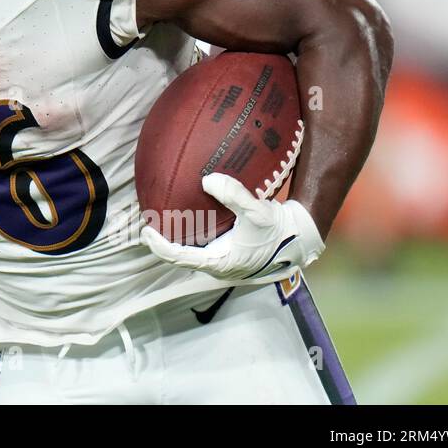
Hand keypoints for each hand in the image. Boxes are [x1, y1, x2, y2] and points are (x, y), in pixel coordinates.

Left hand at [140, 173, 324, 281]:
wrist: (302, 240)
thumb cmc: (279, 229)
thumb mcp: (258, 211)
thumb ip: (234, 195)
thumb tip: (207, 180)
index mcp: (221, 263)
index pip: (180, 258)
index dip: (160, 247)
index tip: (145, 232)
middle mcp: (220, 266)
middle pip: (182, 258)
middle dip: (164, 244)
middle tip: (148, 225)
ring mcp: (225, 263)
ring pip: (193, 254)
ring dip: (177, 242)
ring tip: (162, 222)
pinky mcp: (232, 256)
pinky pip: (205, 248)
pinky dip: (192, 236)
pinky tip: (189, 218)